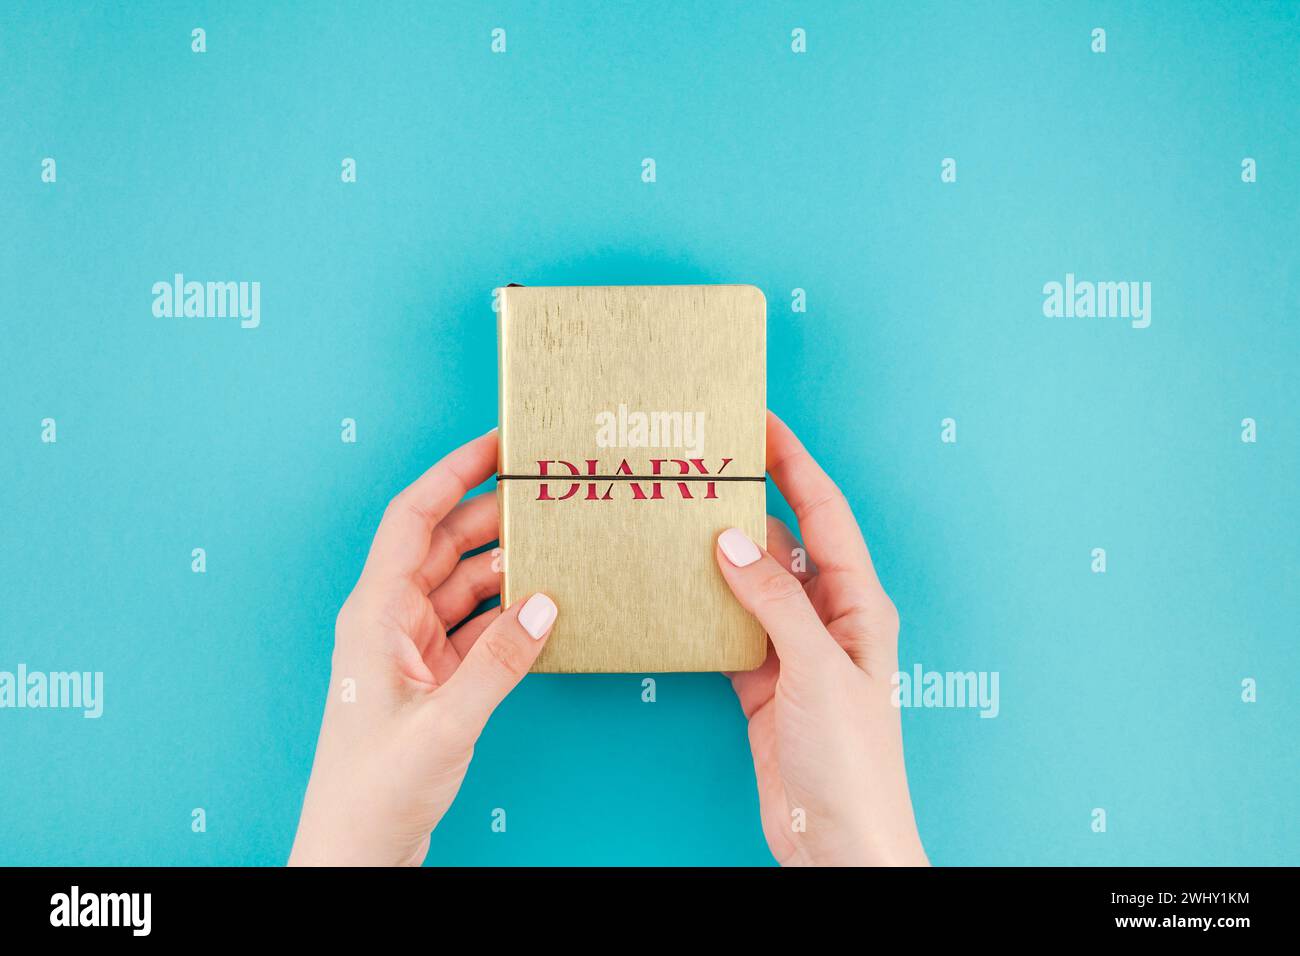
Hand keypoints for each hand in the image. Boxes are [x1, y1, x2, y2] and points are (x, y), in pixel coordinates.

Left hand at [289, 429, 557, 865]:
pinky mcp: (432, 677)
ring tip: (555, 543)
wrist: (356, 851)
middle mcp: (390, 620)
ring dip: (505, 565)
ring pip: (465, 584)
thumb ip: (499, 662)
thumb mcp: (444, 722)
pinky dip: (508, 613)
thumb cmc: (373, 789)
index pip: (414, 518)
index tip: (496, 443)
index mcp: (376, 613)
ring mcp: (411, 648)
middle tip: (545, 492)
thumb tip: (545, 603)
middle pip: (445, 544)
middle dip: (492, 514)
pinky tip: (543, 606)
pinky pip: (476, 625)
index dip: (453, 473)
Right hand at [715, 412, 927, 865]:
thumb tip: (734, 540)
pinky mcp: (762, 683)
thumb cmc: (851, 760)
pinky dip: (702, 607)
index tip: (760, 421)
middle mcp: (829, 618)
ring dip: (719, 553)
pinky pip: (729, 628)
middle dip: (749, 500)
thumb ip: (775, 603)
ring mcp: (794, 651)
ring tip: (677, 515)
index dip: (795, 463)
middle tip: (702, 464)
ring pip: (751, 583)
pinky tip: (672, 588)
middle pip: (786, 541)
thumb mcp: (817, 670)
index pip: (826, 513)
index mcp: (859, 604)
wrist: (839, 842)